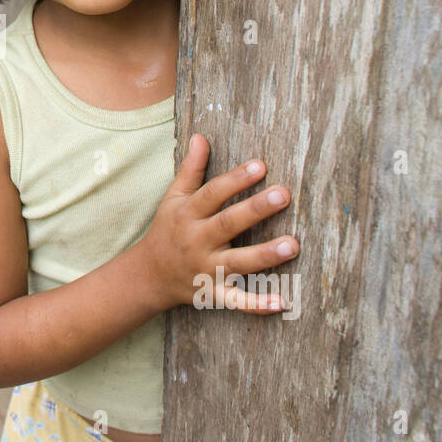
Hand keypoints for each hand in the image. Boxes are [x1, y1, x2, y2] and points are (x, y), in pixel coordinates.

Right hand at [142, 134, 298, 313]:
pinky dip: (256, 305)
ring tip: (293, 245)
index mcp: (188, 214)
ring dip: (265, 255)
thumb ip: (191, 169)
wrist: (148, 275)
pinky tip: (281, 303)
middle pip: (227, 224)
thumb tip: (201, 137)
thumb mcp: (173, 198)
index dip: (236, 180)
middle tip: (284, 194)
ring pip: (237, 263)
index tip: (261, 166)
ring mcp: (205, 269)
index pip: (213, 194)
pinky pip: (236, 301)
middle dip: (255, 210)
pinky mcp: (213, 294)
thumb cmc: (168, 230)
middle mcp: (197, 241)